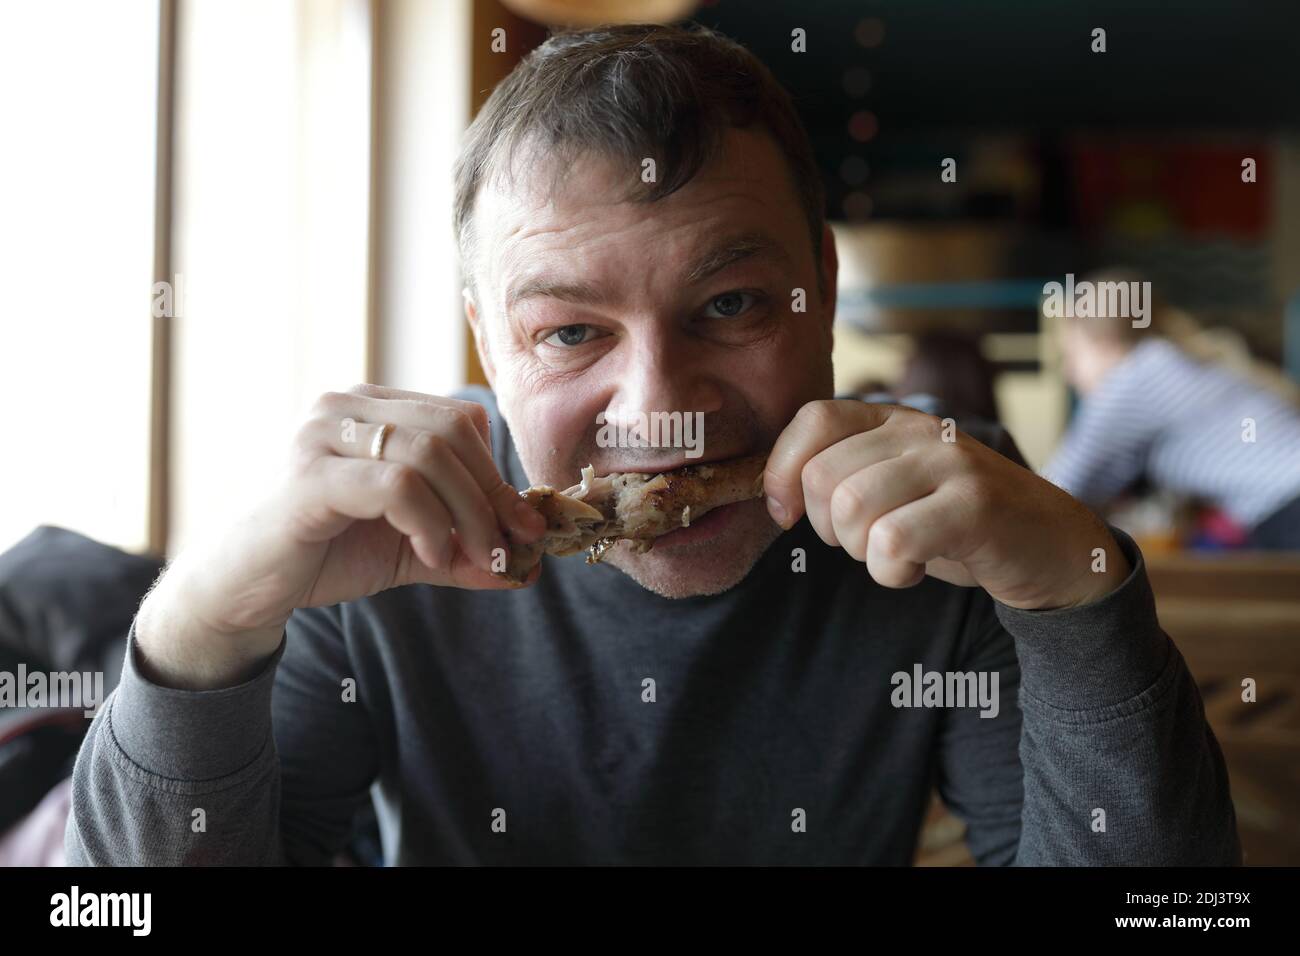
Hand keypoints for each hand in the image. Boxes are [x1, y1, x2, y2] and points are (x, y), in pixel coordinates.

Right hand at [139, 384, 546, 688]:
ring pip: (430, 453)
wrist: (248, 589)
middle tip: (511, 548)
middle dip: (493, 496)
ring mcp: (322, 433)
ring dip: (468, 515)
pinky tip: (430, 555)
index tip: (524, 529)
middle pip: (453, 431)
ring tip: (474, 558)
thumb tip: (533, 569)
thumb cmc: (326, 554)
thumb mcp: (414, 549)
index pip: (461, 421)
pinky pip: (395, 485)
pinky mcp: (309, 476)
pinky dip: (429, 523)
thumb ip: (467, 550)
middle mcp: (345, 405)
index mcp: (374, 407)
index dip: (499, 474)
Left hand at [762, 401, 1129, 609]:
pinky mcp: (975, 505)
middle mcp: (921, 430)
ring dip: (861, 552)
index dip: (783, 471)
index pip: (812, 420)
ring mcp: (951, 463)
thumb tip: (774, 495)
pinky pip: (892, 541)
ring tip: (895, 553)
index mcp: (893, 420)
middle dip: (828, 528)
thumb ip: (843, 475)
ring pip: (851, 508)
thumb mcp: (895, 488)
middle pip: (824, 476)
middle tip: (866, 542)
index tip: (788, 515)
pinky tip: (913, 570)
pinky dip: (890, 571)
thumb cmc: (957, 523)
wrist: (1051, 548)